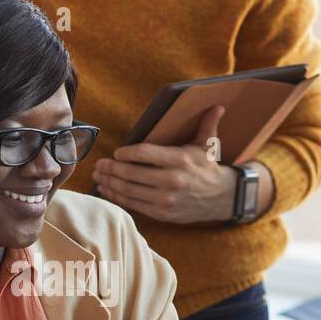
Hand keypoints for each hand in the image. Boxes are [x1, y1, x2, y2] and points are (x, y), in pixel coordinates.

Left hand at [94, 106, 236, 223]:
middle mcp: (172, 180)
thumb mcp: (208, 145)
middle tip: (99, 164)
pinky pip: (134, 204)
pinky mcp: (162, 213)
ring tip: (98, 176)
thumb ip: (208, 124)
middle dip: (111, 168)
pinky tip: (107, 190)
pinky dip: (117, 197)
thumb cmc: (208, 168)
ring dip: (109, 183)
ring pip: (129, 190)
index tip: (117, 152)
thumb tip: (217, 106)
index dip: (126, 153)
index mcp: (180, 160)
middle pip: (132, 173)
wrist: (222, 199)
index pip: (144, 153)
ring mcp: (166, 199)